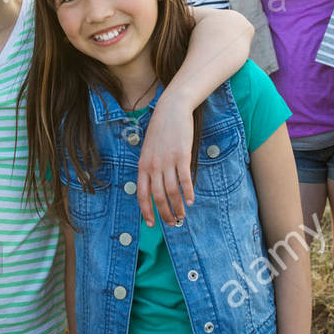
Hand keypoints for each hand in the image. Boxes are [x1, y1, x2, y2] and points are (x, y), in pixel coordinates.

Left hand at [137, 96, 193, 226]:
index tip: (151, 224)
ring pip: (172, 192)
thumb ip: (149, 168)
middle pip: (158, 197)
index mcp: (143, 166)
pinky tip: (191, 200)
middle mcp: (153, 166)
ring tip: (183, 215)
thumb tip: (154, 186)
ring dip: (178, 207)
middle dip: (165, 213)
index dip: (146, 211)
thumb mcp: (148, 150)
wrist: (171, 110)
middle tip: (172, 223)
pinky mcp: (182, 156)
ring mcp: (167, 161)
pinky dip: (188, 192)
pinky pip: (184, 180)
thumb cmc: (160, 130)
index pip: (141, 194)